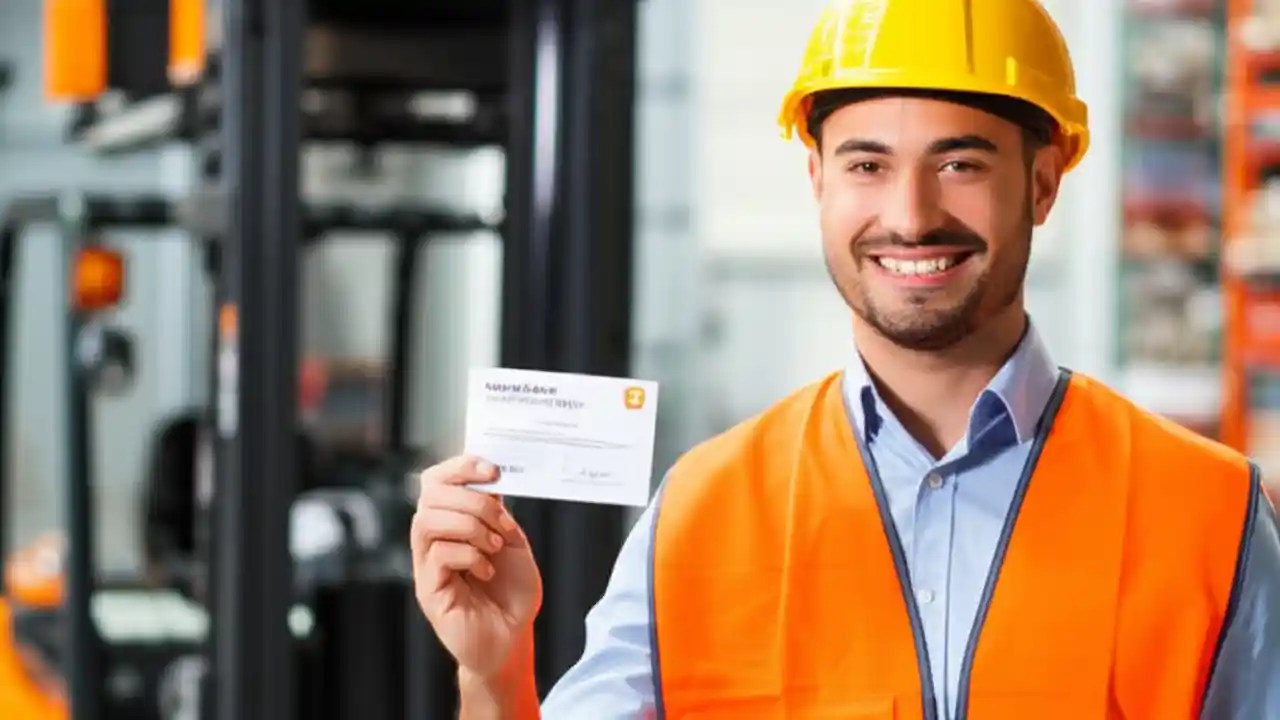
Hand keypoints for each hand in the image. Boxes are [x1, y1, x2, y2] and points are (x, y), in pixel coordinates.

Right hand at [411, 455, 542, 678]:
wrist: (512, 638)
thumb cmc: (511, 593)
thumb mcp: (512, 541)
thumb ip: (497, 512)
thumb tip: (489, 480)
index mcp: (452, 521)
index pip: (437, 480)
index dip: (460, 466)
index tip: (492, 469)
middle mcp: (433, 539)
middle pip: (429, 494)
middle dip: (472, 499)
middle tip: (501, 521)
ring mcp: (427, 563)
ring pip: (428, 520)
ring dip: (470, 526)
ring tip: (494, 546)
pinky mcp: (428, 589)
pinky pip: (438, 553)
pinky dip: (469, 554)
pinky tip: (487, 571)